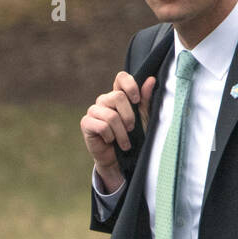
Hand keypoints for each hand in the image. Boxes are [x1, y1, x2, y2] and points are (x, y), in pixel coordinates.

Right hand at [80, 71, 156, 187]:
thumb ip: (145, 100)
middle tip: (132, 130)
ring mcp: (93, 110)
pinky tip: (110, 142)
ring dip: (121, 133)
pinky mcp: (86, 123)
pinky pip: (102, 126)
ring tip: (125, 143)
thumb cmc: (132, 138)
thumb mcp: (143, 119)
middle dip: (129, 116)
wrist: (120, 161)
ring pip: (111, 115)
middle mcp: (104, 100)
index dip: (130, 85)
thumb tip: (151, 80)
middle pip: (118, 97)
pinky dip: (110, 137)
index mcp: (118, 95)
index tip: (137, 100)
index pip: (121, 78)